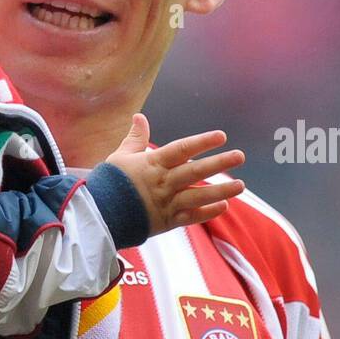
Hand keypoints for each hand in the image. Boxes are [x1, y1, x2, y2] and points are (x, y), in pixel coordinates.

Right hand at [107, 113, 244, 234]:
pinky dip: (207, 213)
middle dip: (218, 163)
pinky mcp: (167, 221)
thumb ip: (136, 138)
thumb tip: (140, 117)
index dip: (201, 142)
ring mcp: (166, 203)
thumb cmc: (109, 183)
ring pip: (198, 196)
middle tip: (239, 156)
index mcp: (152, 164)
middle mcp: (162, 183)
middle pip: (194, 172)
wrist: (98, 216)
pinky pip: (191, 217)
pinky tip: (224, 206)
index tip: (220, 136)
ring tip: (240, 185)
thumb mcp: (120, 156)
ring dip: (220, 191)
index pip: (181, 150)